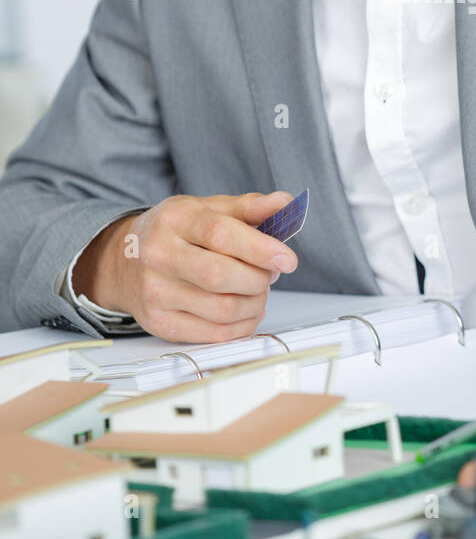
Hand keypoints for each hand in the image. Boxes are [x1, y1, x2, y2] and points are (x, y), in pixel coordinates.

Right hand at [72, 190, 299, 341]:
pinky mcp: (158, 323)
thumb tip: (286, 203)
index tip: (287, 260)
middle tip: (270, 274)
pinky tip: (246, 310)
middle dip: (259, 279)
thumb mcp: (208, 208)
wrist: (124, 260)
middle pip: (221, 276)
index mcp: (175, 219)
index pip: (221, 234)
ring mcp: (155, 292)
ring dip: (255, 303)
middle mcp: (159, 255)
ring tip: (258, 291)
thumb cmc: (176, 232)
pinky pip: (214, 334)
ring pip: (222, 309)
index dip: (261, 249)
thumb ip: (249, 207)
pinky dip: (241, 326)